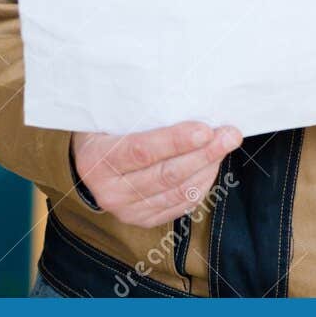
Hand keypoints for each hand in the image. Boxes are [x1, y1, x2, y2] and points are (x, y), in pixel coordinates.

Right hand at [71, 121, 241, 228]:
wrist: (85, 165)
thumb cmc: (104, 130)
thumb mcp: (109, 115)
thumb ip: (138, 111)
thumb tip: (184, 97)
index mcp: (98, 159)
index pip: (142, 151)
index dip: (176, 141)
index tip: (205, 129)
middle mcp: (110, 191)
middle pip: (166, 174)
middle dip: (204, 153)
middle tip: (230, 134)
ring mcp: (127, 210)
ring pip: (178, 191)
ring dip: (208, 167)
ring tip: (226, 144)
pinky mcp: (143, 220)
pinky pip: (181, 204)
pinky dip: (202, 184)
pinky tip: (212, 164)